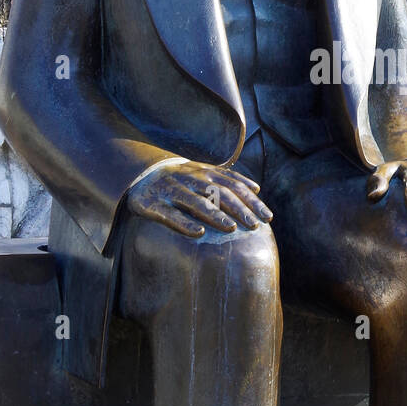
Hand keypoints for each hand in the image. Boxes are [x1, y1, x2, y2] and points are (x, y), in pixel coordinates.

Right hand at [127, 161, 272, 237]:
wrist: (139, 175)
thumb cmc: (179, 179)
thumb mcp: (202, 173)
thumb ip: (226, 180)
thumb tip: (256, 189)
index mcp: (204, 173)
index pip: (234, 185)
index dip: (251, 201)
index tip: (268, 217)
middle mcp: (190, 179)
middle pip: (219, 194)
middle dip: (239, 209)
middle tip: (255, 225)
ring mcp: (171, 190)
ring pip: (196, 202)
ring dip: (215, 215)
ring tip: (231, 228)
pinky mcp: (152, 204)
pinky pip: (170, 214)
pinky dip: (184, 223)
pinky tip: (198, 232)